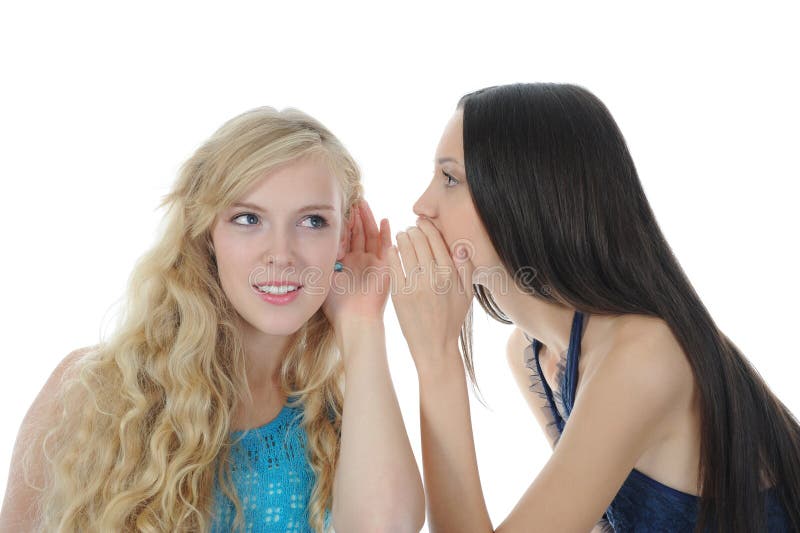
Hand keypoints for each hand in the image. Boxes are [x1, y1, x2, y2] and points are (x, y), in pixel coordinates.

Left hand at [322, 199, 391, 334]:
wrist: (354, 318)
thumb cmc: (336, 302)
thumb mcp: (324, 275)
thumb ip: (323, 257)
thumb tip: (315, 238)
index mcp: (344, 264)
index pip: (346, 238)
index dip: (344, 223)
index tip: (341, 208)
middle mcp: (359, 261)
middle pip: (359, 233)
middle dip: (357, 217)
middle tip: (354, 201)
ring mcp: (373, 263)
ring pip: (371, 236)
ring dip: (368, 220)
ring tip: (364, 204)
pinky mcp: (384, 266)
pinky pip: (386, 246)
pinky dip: (386, 233)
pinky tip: (384, 220)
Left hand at [387, 218, 475, 371]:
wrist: (434, 346)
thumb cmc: (451, 319)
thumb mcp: (467, 294)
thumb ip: (466, 268)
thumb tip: (460, 245)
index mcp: (450, 275)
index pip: (436, 240)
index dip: (428, 227)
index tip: (423, 224)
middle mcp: (433, 277)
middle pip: (420, 241)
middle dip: (414, 230)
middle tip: (410, 229)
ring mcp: (415, 285)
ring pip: (406, 249)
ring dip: (402, 238)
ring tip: (402, 236)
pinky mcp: (400, 294)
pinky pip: (394, 265)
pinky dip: (393, 253)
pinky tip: (393, 250)